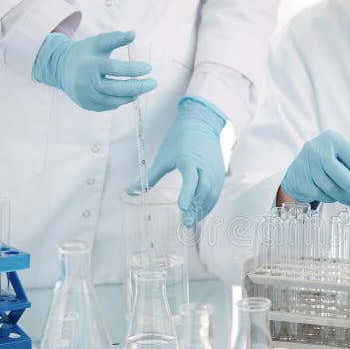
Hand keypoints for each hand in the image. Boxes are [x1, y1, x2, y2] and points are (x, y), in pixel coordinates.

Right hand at [32, 31, 155, 111]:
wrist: (60, 68)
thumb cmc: (84, 53)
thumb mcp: (98, 42)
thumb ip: (115, 38)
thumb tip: (134, 34)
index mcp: (90, 66)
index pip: (116, 69)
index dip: (134, 69)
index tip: (149, 68)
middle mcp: (86, 83)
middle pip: (117, 89)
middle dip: (138, 87)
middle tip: (153, 83)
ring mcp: (86, 96)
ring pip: (114, 101)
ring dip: (131, 95)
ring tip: (142, 88)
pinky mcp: (87, 105)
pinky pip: (108, 105)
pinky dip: (120, 100)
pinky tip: (128, 94)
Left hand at [127, 97, 225, 226]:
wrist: (202, 125)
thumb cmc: (180, 141)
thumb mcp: (163, 158)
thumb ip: (149, 177)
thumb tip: (129, 191)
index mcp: (190, 160)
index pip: (190, 179)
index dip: (187, 194)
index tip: (181, 208)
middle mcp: (205, 167)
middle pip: (204, 190)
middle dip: (195, 207)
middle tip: (185, 223)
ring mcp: (215, 171)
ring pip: (211, 194)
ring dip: (202, 209)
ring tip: (190, 222)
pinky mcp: (220, 175)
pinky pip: (215, 193)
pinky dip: (208, 205)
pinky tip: (199, 213)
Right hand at [280, 131, 349, 206]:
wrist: (299, 170)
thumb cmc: (330, 164)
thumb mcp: (349, 162)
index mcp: (333, 139)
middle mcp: (317, 149)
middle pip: (342, 175)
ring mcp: (306, 164)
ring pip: (331, 187)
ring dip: (347, 197)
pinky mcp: (299, 178)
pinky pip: (320, 194)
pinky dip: (331, 198)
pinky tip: (336, 197)